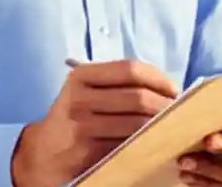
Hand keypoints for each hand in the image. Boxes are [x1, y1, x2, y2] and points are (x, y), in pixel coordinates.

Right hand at [11, 59, 179, 186]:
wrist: (43, 151)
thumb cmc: (75, 116)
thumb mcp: (86, 90)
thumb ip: (117, 84)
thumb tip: (167, 88)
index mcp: (81, 76)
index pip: (130, 69)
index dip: (158, 78)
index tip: (173, 88)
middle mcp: (79, 98)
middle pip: (138, 97)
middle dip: (165, 105)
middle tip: (178, 112)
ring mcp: (82, 125)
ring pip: (136, 123)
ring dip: (160, 125)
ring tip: (172, 126)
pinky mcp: (88, 150)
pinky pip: (127, 144)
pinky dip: (146, 142)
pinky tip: (155, 141)